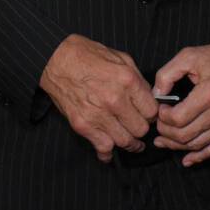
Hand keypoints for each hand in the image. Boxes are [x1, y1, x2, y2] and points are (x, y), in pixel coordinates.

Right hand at [39, 33, 158, 163]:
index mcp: (128, 81)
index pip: (152, 111)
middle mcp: (115, 100)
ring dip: (129, 143)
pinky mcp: (83, 126)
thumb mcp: (121, 58)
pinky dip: (108, 153)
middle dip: (142, 128)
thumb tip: (150, 98)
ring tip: (132, 142)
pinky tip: (111, 151)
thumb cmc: (88, 56)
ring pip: (125, 141)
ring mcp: (98, 115)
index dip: (152, 115)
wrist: (57, 60)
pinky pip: (103, 148)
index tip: (148, 116)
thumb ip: (138, 80)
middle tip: (138, 126)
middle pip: (141, 129)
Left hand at [152, 36, 209, 165]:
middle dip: (166, 133)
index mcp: (209, 93)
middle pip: (185, 135)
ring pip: (197, 145)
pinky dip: (199, 157)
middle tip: (159, 125)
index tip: (160, 110)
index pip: (178, 118)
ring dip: (176, 146)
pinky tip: (186, 159)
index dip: (163, 118)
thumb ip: (167, 74)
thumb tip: (156, 95)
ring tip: (163, 140)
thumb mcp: (188, 56)